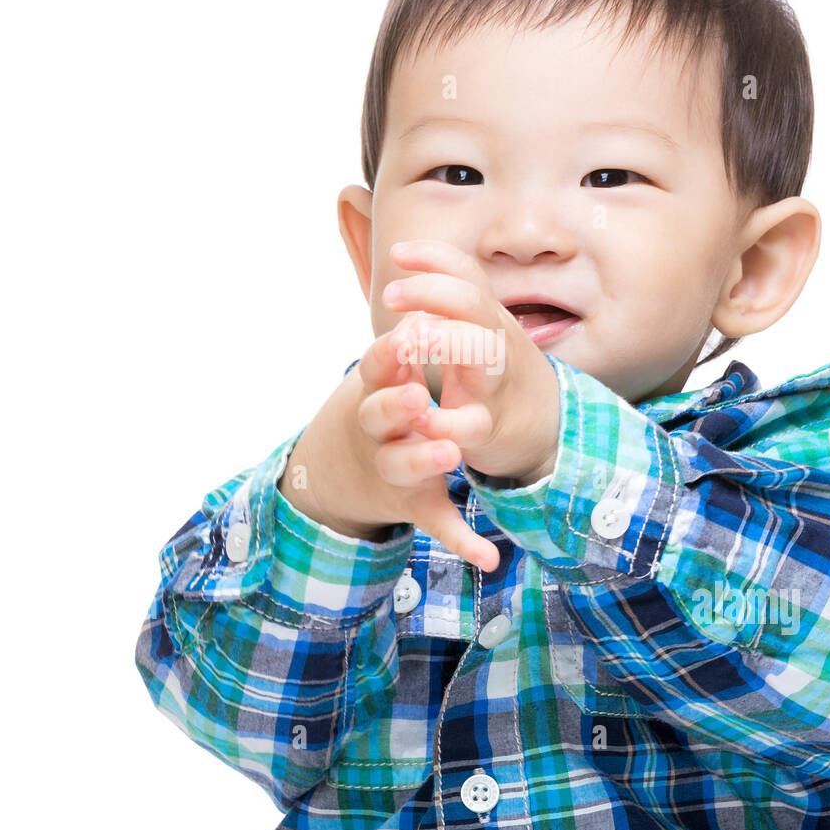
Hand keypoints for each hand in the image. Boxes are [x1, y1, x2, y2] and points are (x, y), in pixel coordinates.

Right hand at [279, 313, 501, 571]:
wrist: (339, 474)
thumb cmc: (377, 406)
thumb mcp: (383, 370)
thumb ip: (408, 335)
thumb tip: (428, 272)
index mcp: (374, 389)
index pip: (378, 365)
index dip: (391, 354)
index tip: (410, 337)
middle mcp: (376, 429)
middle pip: (378, 415)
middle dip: (397, 405)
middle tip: (418, 397)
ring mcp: (391, 467)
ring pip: (402, 466)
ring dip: (423, 460)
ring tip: (449, 455)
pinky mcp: (413, 502)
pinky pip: (438, 522)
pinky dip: (463, 542)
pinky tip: (490, 557)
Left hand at [382, 239, 560, 486]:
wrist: (547, 427)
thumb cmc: (497, 372)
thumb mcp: (480, 329)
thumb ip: (449, 298)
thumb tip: (405, 256)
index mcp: (487, 318)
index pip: (467, 274)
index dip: (433, 256)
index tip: (397, 252)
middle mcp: (495, 342)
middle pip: (473, 302)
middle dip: (430, 290)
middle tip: (390, 295)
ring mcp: (494, 384)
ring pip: (482, 351)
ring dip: (445, 339)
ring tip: (408, 339)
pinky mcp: (487, 427)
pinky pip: (470, 423)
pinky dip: (442, 422)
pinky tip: (416, 417)